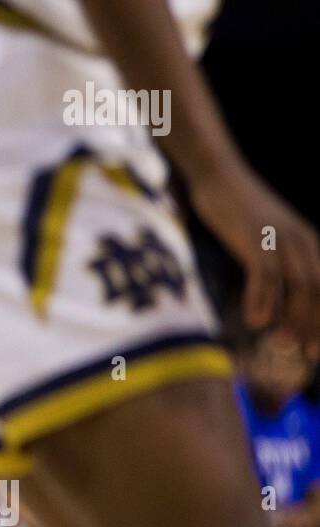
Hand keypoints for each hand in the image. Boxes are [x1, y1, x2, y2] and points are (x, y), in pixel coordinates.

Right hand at [191, 168, 319, 354]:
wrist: (217, 172)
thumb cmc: (235, 207)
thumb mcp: (264, 234)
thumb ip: (275, 260)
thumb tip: (272, 294)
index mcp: (308, 242)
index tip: (319, 347)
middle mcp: (301, 240)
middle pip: (319, 289)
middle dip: (317, 325)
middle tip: (310, 354)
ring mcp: (279, 238)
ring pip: (299, 285)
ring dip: (295, 318)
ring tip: (284, 345)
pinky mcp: (254, 237)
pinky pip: (265, 275)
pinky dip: (263, 300)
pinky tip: (256, 321)